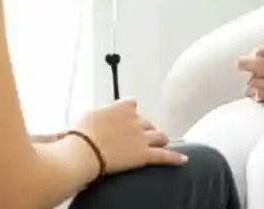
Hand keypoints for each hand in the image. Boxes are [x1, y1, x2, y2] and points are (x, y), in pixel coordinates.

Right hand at [72, 99, 187, 175]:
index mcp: (119, 108)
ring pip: (159, 136)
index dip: (131, 112)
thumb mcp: (83, 119)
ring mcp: (141, 137)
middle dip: (145, 128)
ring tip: (160, 143)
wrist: (84, 151)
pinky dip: (175, 158)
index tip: (128, 116)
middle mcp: (133, 119)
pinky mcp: (144, 154)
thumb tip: (85, 122)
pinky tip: (184, 160)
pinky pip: (164, 156)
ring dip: (160, 140)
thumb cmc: (79, 136)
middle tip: (140, 137)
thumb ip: (91, 118)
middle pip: (147, 121)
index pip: (132, 104)